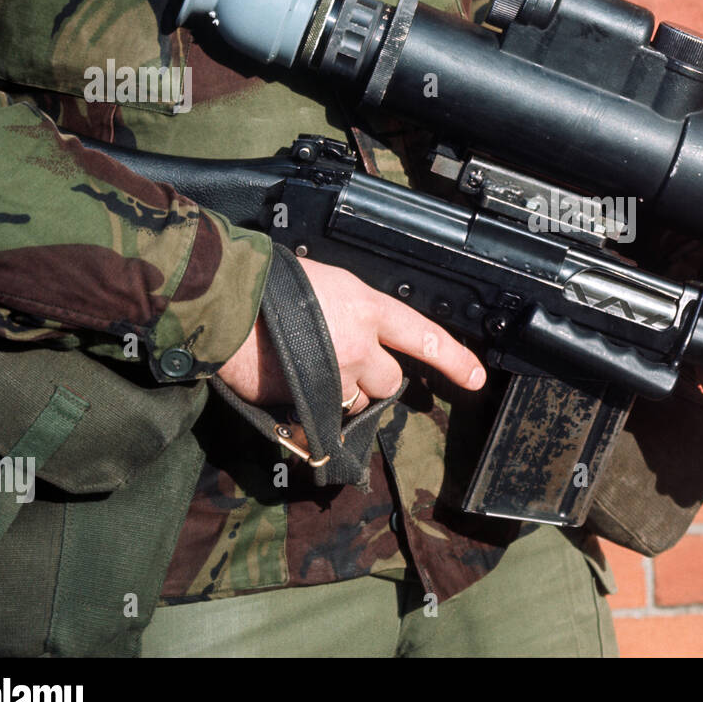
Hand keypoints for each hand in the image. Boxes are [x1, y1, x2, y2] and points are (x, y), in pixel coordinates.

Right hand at [219, 257, 484, 412]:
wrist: (225, 305)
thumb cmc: (270, 287)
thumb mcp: (326, 285)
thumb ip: (351, 313)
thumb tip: (358, 336)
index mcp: (368, 308)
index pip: (424, 335)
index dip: (454, 359)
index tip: (477, 378)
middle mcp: (360, 346)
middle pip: (389, 381)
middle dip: (372, 379)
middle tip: (340, 361)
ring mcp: (335, 378)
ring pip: (355, 402)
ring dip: (340, 394)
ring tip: (306, 368)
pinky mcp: (307, 404)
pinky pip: (321, 416)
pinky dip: (310, 408)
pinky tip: (289, 384)